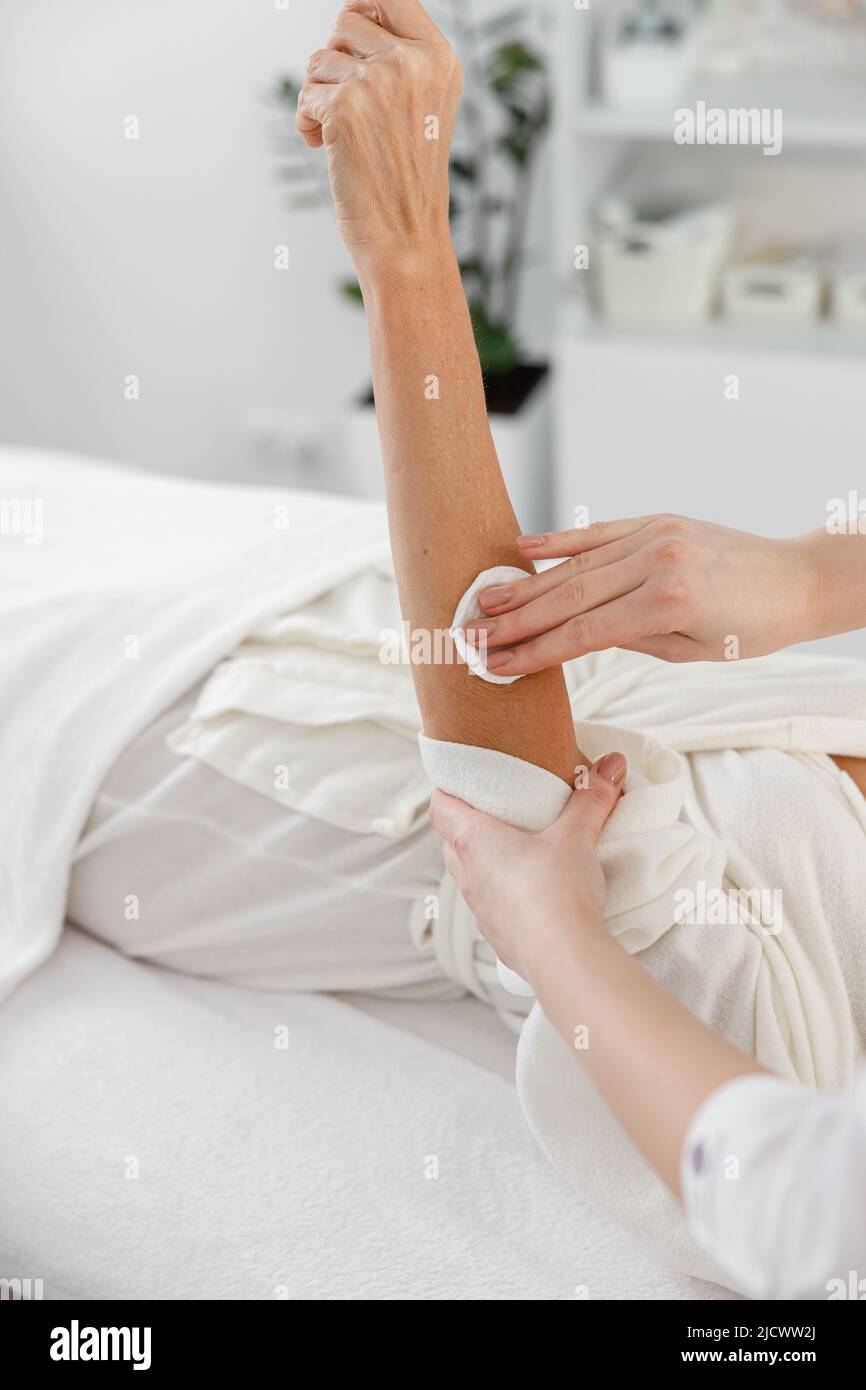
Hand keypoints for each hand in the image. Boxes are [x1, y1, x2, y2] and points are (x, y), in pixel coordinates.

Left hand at [296, 1, 460, 278]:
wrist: (407, 238)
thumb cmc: (409, 180)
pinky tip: (328, 149)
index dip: (358, 12)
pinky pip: (305, 95)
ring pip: (319, 61)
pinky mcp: (345, 107)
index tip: (348, 42)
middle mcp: (411, 61)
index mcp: (439, 56)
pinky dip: (308, 124)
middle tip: (348, 105)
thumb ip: (401, 58)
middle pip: (345, 22)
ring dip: (319, 98)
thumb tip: (353, 15)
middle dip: (335, 62)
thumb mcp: (425, 106)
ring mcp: (378, 81)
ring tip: (341, 136)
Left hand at [428, 754, 625, 986]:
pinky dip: (505, 896)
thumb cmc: (557, 890)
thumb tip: (611, 763)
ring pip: (471, 877)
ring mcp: (480, 910)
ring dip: (487, 864)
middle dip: (470, 826)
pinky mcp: (498, 936)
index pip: (440, 808)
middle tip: (500, 812)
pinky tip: (533, 894)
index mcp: (474, 841)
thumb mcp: (576, 835)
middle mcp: (468, 876)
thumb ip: (592, 797)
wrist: (563, 956)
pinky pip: (492, 908)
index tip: (463, 781)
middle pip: (452, 842)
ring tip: (519, 852)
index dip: (447, 790)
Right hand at [462, 516, 819, 673]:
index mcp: (668, 606)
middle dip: (515, 622)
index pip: (583, 634)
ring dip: (525, 588)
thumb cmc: (752, 628)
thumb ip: (632, 638)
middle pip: (568, 598)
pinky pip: (598, 533)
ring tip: (482, 605)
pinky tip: (521, 552)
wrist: (798, 579)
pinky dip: (558, 542)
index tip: (497, 665)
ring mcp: (655, 536)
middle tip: (471, 637)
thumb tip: (574, 635)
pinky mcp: (658, 521)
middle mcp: (657, 564)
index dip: (535, 651)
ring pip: (575, 566)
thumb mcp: (693, 652)